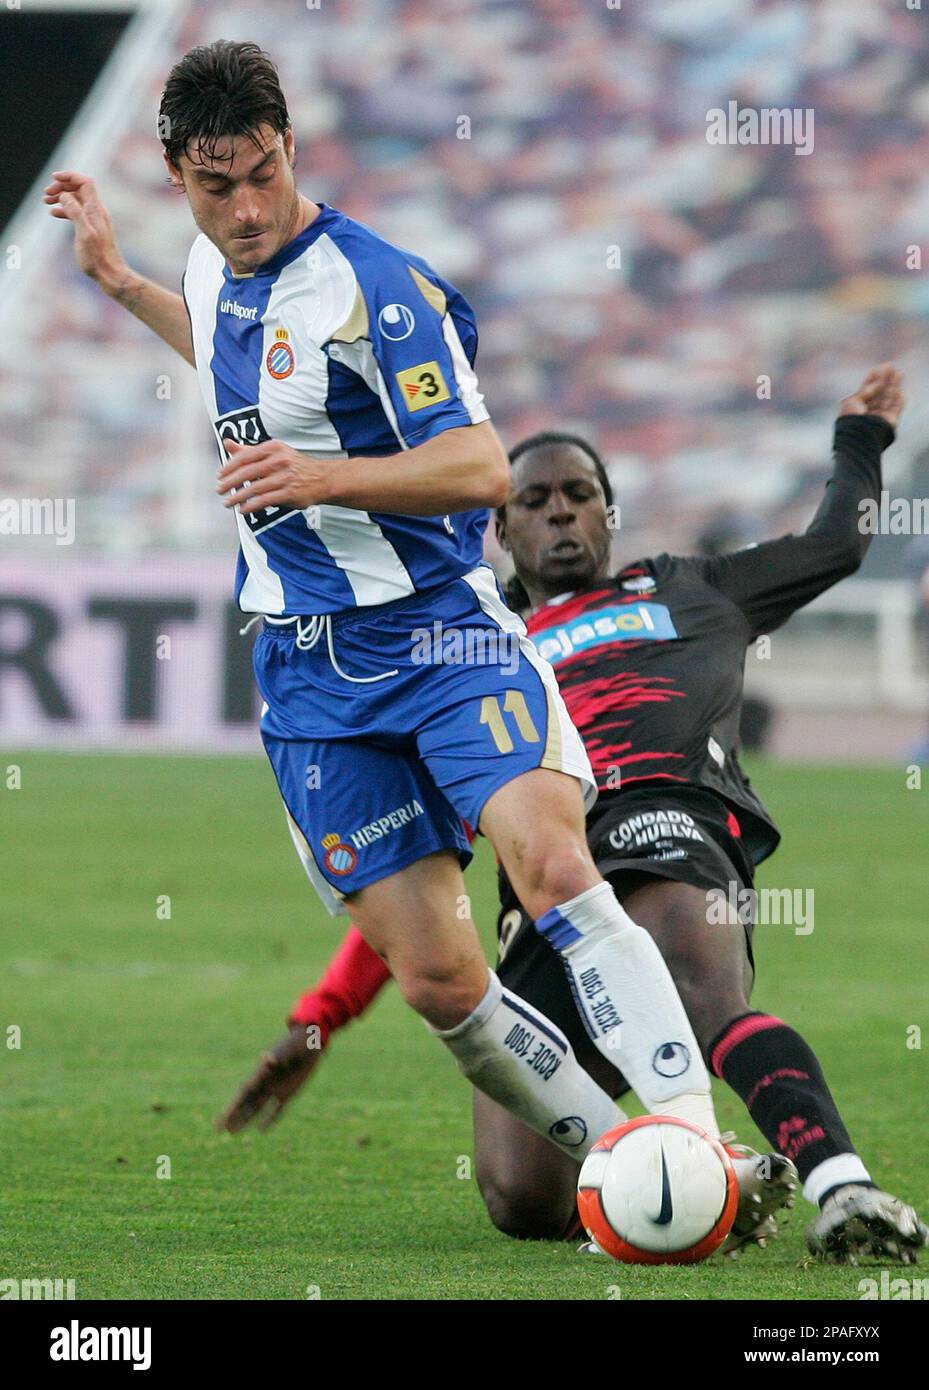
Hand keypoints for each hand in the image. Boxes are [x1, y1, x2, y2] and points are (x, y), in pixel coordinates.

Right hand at [43, 170, 127, 292]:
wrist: (110, 274)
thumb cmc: (97, 258)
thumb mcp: (84, 235)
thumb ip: (75, 213)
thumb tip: (65, 195)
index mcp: (96, 210)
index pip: (85, 182)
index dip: (70, 176)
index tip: (53, 178)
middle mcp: (97, 212)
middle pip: (79, 188)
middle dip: (62, 186)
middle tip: (46, 194)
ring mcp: (94, 220)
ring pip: (76, 200)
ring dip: (61, 197)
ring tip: (46, 201)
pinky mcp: (91, 228)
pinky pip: (77, 212)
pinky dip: (64, 209)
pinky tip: (53, 213)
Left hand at [217, 438, 329, 513]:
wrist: (322, 479)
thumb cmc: (294, 465)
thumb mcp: (273, 452)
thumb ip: (249, 450)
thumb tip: (227, 443)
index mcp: (273, 447)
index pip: (245, 456)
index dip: (229, 467)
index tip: (219, 476)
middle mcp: (279, 460)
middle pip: (247, 472)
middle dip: (230, 483)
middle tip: (219, 490)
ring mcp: (285, 477)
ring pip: (254, 488)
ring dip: (237, 497)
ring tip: (228, 503)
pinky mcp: (289, 493)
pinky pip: (264, 500)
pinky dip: (251, 506)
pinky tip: (243, 509)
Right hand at [217, 1024, 325, 1132]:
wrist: (309, 1042)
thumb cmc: (295, 1043)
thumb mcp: (285, 1049)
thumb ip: (275, 1055)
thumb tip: (265, 1057)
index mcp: (261, 1073)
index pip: (243, 1094)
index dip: (232, 1106)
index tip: (222, 1118)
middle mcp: (265, 1083)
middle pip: (246, 1103)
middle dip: (234, 1116)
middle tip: (221, 1129)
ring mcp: (276, 1089)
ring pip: (257, 1108)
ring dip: (246, 1119)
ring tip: (233, 1132)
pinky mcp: (288, 1093)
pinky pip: (277, 1110)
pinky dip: (270, 1120)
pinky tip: (261, 1130)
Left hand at [838, 364, 904, 429]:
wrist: (859, 437)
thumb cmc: (851, 420)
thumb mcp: (853, 401)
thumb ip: (866, 391)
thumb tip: (877, 383)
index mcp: (856, 408)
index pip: (866, 391)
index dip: (872, 379)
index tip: (878, 368)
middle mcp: (868, 412)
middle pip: (879, 393)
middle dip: (885, 380)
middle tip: (890, 367)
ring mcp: (878, 418)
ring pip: (888, 399)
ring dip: (894, 386)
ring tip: (899, 374)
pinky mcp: (889, 423)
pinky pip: (895, 409)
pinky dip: (898, 400)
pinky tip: (900, 392)